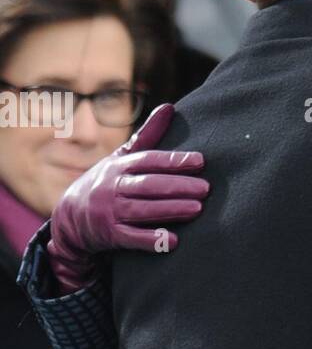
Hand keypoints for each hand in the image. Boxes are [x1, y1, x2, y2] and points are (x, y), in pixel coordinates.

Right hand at [47, 104, 209, 292]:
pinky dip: (151, 240)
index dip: (174, 160)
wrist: (69, 218)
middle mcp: (113, 187)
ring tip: (197, 209)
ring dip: (170, 210)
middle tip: (206, 188)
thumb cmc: (106, 182)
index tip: (200, 161)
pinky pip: (131, 238)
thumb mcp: (121, 158)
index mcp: (119, 166)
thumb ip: (147, 137)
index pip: (149, 160)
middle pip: (148, 185)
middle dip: (177, 186)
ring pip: (142, 210)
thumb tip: (169, 107)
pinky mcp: (109, 236)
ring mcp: (110, 212)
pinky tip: (172, 241)